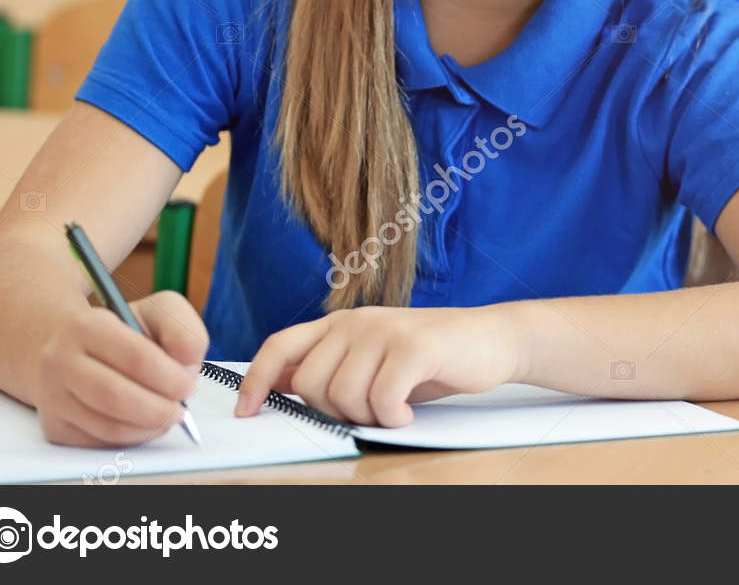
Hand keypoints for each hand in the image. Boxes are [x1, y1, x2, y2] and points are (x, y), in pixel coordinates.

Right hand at [35, 290, 208, 447]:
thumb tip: (186, 368)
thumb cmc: (128, 333)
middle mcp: (61, 360)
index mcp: (89, 326)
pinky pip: (99, 443)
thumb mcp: (160, 313)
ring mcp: (52, 396)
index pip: (136, 357)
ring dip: (147, 428)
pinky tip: (142, 424)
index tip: (188, 384)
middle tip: (179, 410)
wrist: (76, 350)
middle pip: (116, 397)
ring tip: (165, 417)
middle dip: (159, 409)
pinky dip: (130, 439)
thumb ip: (184, 332)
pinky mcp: (54, 426)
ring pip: (107, 427)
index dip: (170, 377)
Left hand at [235, 306, 522, 426]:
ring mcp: (385, 330)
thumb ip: (331, 367)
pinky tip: (407, 412)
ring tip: (393, 409)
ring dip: (368, 417)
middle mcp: (356, 321)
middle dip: (335, 412)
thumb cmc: (431, 358)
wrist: (492, 339)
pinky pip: (381, 399)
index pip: (280, 346)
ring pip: (344, 396)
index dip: (256, 380)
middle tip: (368, 411)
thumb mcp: (373, 359)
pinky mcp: (414, 347)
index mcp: (341, 323)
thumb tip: (280, 386)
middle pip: (310, 384)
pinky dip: (393, 417)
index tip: (246, 411)